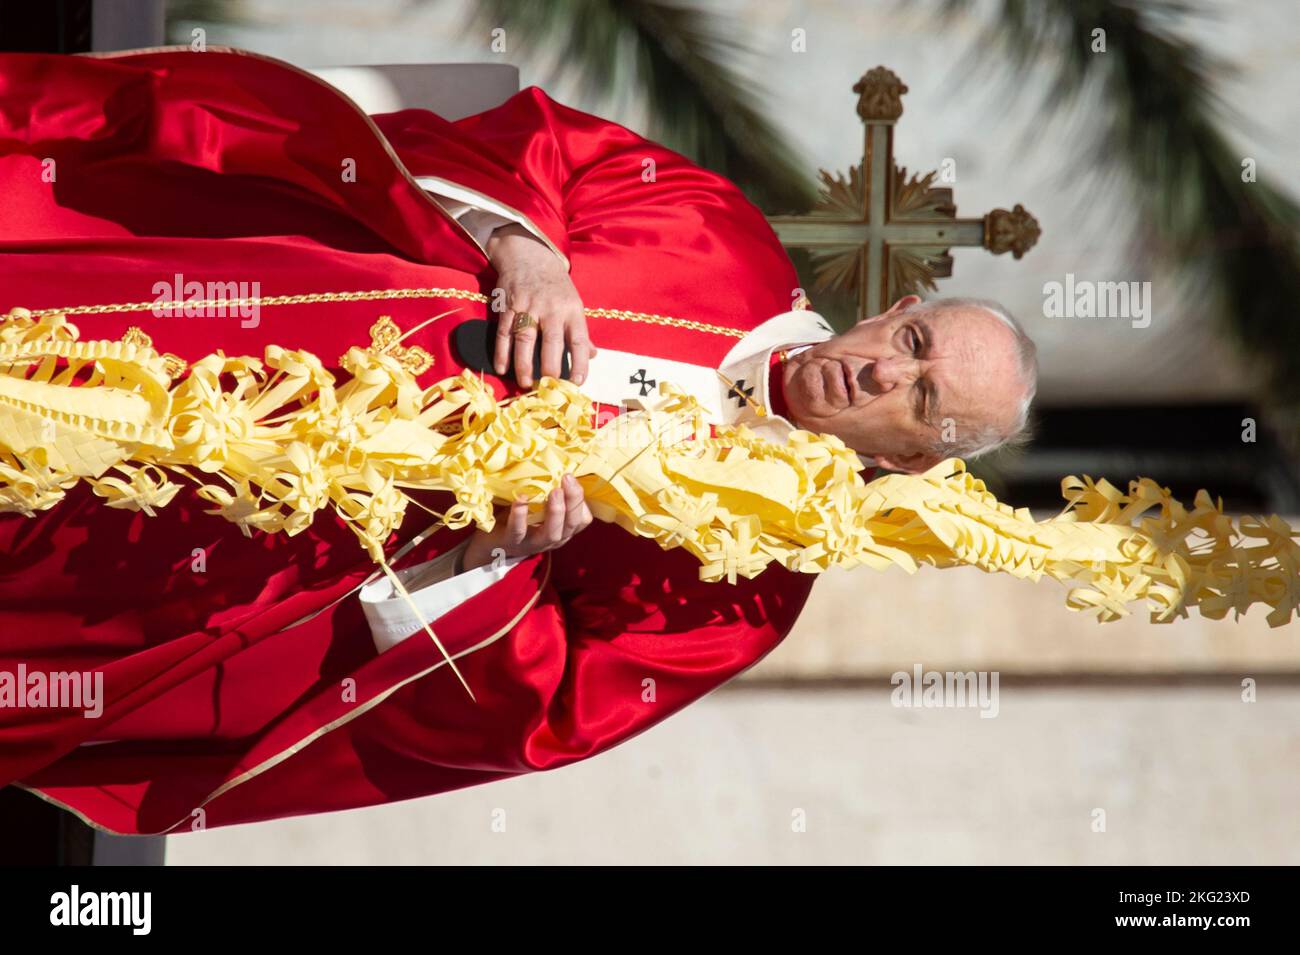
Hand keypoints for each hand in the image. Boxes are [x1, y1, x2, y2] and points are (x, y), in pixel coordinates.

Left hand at [461, 474, 593, 571]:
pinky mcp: (511, 543)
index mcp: (562, 528)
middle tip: (567, 478)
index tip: (573, 477)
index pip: (583, 519)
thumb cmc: (519, 517)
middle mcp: (553, 538)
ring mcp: (533, 543)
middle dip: (573, 501)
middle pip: (572, 524)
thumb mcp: (539, 506)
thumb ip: (551, 492)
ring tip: (554, 491)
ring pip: (552, 533)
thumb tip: (560, 465)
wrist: (489, 542)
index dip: (582, 500)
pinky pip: (518, 531)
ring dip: (556, 512)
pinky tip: (520, 498)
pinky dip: (520, 516)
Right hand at [487, 223, 595, 387]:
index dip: (579, 363)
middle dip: (550, 368)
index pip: (578, 340)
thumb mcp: (574, 304)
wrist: (530, 254)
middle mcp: (551, 309)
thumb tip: (592, 356)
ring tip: (525, 384)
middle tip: (548, 388)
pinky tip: (501, 368)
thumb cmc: (556, 286)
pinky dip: (501, 352)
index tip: (577, 383)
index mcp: (571, 310)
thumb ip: (580, 332)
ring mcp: (527, 306)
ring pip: (524, 339)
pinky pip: (503, 332)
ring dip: (524, 365)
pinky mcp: (508, 305)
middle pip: (551, 342)